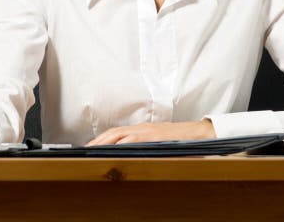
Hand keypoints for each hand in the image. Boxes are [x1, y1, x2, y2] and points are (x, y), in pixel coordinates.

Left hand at [85, 119, 215, 145]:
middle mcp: (141, 129)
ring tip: (92, 150)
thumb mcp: (158, 141)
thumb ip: (144, 145)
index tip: (90, 147)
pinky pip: (134, 140)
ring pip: (120, 135)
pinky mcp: (153, 137)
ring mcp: (147, 132)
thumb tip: (130, 155)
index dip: (102, 139)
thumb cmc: (179, 139)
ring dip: (105, 142)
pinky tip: (113, 150)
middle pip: (114, 132)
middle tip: (85, 150)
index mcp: (141, 130)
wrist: (198, 133)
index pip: (116, 133)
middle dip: (98, 141)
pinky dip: (122, 144)